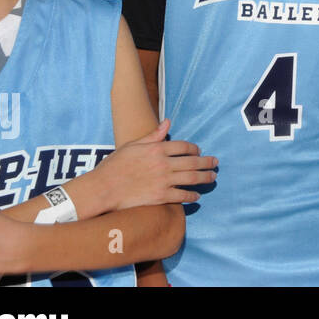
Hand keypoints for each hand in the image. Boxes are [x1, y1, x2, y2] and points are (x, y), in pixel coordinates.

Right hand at [94, 120, 217, 210]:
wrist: (103, 188)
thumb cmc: (114, 166)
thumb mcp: (133, 145)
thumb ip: (153, 135)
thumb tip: (168, 122)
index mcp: (157, 149)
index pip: (184, 146)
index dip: (195, 149)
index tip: (199, 152)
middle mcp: (164, 163)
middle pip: (193, 162)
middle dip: (207, 163)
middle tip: (216, 163)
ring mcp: (163, 180)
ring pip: (192, 178)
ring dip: (205, 177)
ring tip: (212, 177)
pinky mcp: (160, 196)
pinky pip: (182, 196)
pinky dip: (192, 196)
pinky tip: (196, 196)